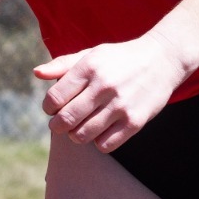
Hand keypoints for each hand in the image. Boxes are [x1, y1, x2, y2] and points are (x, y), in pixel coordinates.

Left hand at [34, 36, 188, 151]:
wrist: (163, 59)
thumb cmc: (121, 58)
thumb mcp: (91, 54)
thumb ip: (62, 65)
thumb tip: (36, 73)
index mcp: (89, 67)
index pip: (54, 98)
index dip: (49, 108)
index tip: (54, 108)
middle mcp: (104, 86)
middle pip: (65, 120)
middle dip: (57, 126)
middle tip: (62, 123)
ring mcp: (121, 105)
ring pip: (82, 135)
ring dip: (75, 135)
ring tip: (80, 127)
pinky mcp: (135, 121)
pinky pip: (105, 145)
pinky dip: (97, 142)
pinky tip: (100, 130)